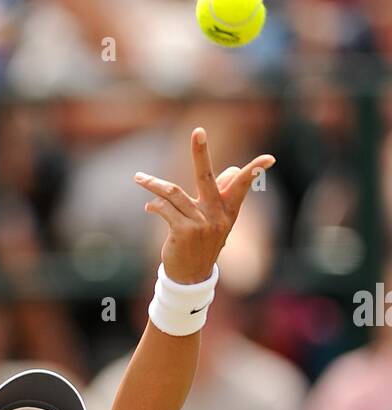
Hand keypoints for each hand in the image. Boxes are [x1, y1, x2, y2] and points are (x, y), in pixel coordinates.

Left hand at [134, 128, 275, 283]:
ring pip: (173, 192)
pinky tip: (150, 208)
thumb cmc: (202, 245)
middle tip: (198, 131)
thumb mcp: (217, 222)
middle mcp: (217, 215)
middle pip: (208, 177)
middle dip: (201, 153)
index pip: (242, 185)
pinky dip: (154, 205)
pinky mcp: (184, 231)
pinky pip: (164, 208)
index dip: (254, 171)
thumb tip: (233, 169)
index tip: (269, 158)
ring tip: (139, 178)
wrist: (191, 278)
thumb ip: (223, 195)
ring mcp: (201, 223)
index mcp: (228, 210)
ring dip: (153, 184)